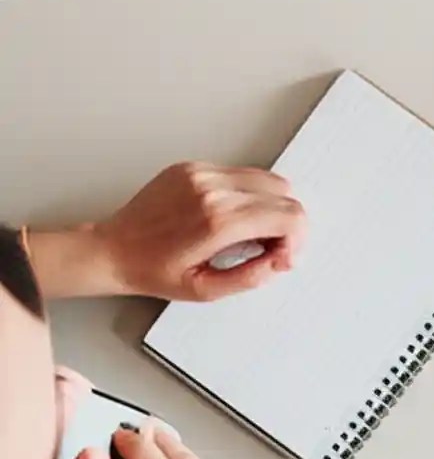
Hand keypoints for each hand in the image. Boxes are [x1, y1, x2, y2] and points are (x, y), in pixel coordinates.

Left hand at [29, 162, 305, 300]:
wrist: (112, 250)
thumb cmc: (153, 271)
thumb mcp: (206, 291)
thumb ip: (252, 277)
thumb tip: (280, 261)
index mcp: (217, 222)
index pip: (289, 215)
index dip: (297, 239)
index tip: (282, 256)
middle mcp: (212, 190)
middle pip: (284, 193)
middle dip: (287, 223)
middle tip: (268, 247)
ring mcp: (202, 173)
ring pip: (268, 179)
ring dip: (270, 206)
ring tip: (249, 232)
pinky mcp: (194, 167)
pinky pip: (241, 174)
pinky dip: (247, 195)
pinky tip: (230, 217)